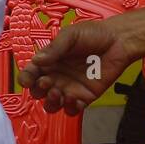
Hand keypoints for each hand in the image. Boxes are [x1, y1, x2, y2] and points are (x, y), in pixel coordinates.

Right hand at [18, 19, 133, 115]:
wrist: (118, 41)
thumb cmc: (93, 34)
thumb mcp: (70, 35)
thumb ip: (54, 48)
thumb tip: (37, 60)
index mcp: (49, 61)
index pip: (31, 74)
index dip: (26, 79)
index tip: (27, 81)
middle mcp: (57, 76)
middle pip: (38, 92)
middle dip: (38, 91)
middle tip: (46, 83)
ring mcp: (70, 88)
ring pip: (52, 104)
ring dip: (51, 103)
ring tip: (58, 93)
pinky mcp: (84, 97)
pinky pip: (72, 109)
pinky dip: (70, 108)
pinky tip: (74, 99)